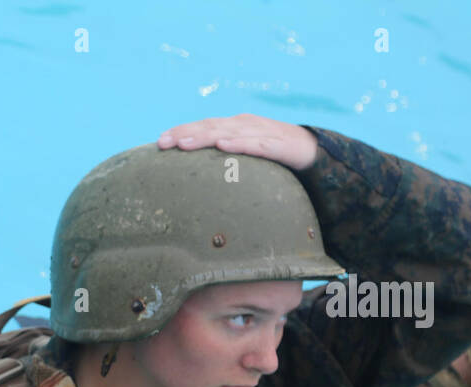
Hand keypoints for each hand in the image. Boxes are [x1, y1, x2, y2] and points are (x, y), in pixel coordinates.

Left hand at [156, 114, 317, 171]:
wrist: (311, 149)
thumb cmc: (272, 153)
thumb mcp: (242, 153)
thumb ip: (221, 161)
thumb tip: (193, 177)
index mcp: (233, 126)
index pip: (202, 126)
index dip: (181, 131)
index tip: (158, 142)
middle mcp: (243, 125)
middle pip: (209, 127)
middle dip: (184, 134)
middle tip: (162, 143)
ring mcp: (260, 132)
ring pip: (227, 132)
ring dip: (203, 137)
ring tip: (183, 144)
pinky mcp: (277, 144)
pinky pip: (256, 144)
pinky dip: (238, 143)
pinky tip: (223, 145)